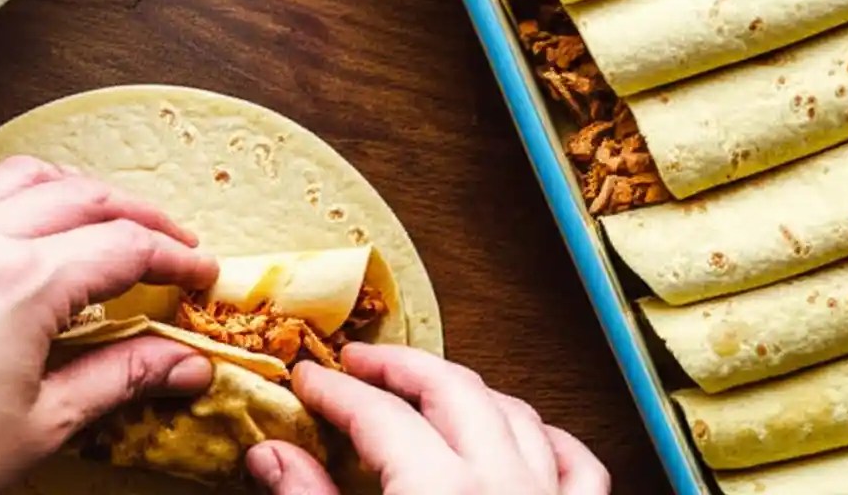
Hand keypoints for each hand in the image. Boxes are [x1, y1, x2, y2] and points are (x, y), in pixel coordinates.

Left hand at [0, 156, 218, 494]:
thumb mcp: (43, 423)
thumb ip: (120, 378)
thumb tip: (186, 364)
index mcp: (23, 282)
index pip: (123, 246)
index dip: (174, 258)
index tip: (202, 275)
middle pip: (83, 197)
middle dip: (139, 215)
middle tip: (171, 244)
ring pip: (22, 174)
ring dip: (74, 188)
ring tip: (102, 217)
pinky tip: (11, 206)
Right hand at [246, 344, 609, 494]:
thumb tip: (270, 453)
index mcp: (442, 491)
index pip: (378, 414)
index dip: (334, 391)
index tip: (306, 380)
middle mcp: (504, 484)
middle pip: (451, 390)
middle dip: (400, 367)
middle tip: (358, 365)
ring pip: (516, 414)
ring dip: (467, 393)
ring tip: (428, 393)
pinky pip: (577, 463)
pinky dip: (543, 438)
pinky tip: (519, 436)